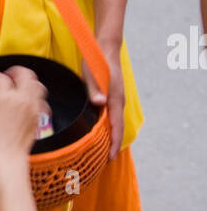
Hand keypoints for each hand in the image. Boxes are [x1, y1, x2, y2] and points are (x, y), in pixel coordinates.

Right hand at [0, 67, 50, 162]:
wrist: (9, 157)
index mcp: (5, 98)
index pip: (1, 78)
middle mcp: (21, 99)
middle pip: (25, 74)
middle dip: (16, 70)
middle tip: (9, 74)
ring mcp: (32, 106)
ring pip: (37, 84)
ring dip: (29, 80)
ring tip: (22, 83)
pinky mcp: (38, 115)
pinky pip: (42, 99)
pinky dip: (36, 96)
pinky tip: (30, 98)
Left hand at [83, 40, 124, 159]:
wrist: (106, 47)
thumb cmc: (97, 61)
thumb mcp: (92, 74)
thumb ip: (94, 89)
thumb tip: (100, 103)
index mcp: (114, 99)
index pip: (116, 127)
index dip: (113, 144)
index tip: (109, 159)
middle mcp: (117, 102)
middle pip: (117, 129)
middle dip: (111, 146)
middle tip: (102, 162)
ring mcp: (116, 99)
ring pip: (114, 124)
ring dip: (109, 138)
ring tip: (100, 153)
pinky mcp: (112, 97)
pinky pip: (111, 117)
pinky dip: (108, 129)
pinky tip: (99, 135)